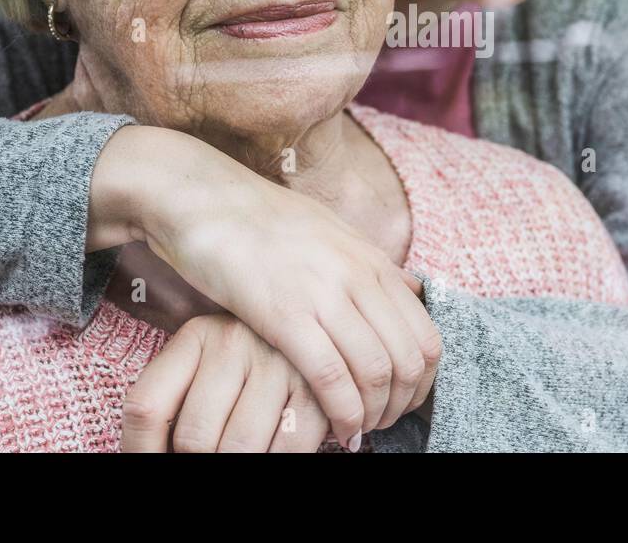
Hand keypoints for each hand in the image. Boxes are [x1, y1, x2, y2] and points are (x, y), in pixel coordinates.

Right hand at [87, 122, 440, 449]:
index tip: (399, 402)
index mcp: (372, 260)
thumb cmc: (259, 220)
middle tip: (379, 423)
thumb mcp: (330, 233)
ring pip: (377, 372)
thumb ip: (368, 266)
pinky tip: (332, 428)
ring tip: (355, 430)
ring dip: (371, 414)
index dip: (421, 383)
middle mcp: (358, 276)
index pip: (427, 335)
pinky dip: (340, 413)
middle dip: (401, 405)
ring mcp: (323, 293)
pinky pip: (330, 376)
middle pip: (410, 359)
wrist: (201, 197)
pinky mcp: (283, 312)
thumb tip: (408, 288)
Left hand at [121, 314, 331, 451]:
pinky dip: (278, 461)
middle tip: (215, 452)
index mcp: (196, 335)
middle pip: (192, 438)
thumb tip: (150, 452)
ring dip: (242, 463)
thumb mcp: (208, 363)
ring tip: (248, 450)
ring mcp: (276, 362)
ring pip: (238, 449)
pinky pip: (287, 449)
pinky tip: (274, 449)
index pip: (147, 407)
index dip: (140, 451)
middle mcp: (233, 341)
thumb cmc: (253, 362)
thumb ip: (178, 400)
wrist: (321, 329)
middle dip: (200, 461)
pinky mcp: (316, 385)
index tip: (154, 462)